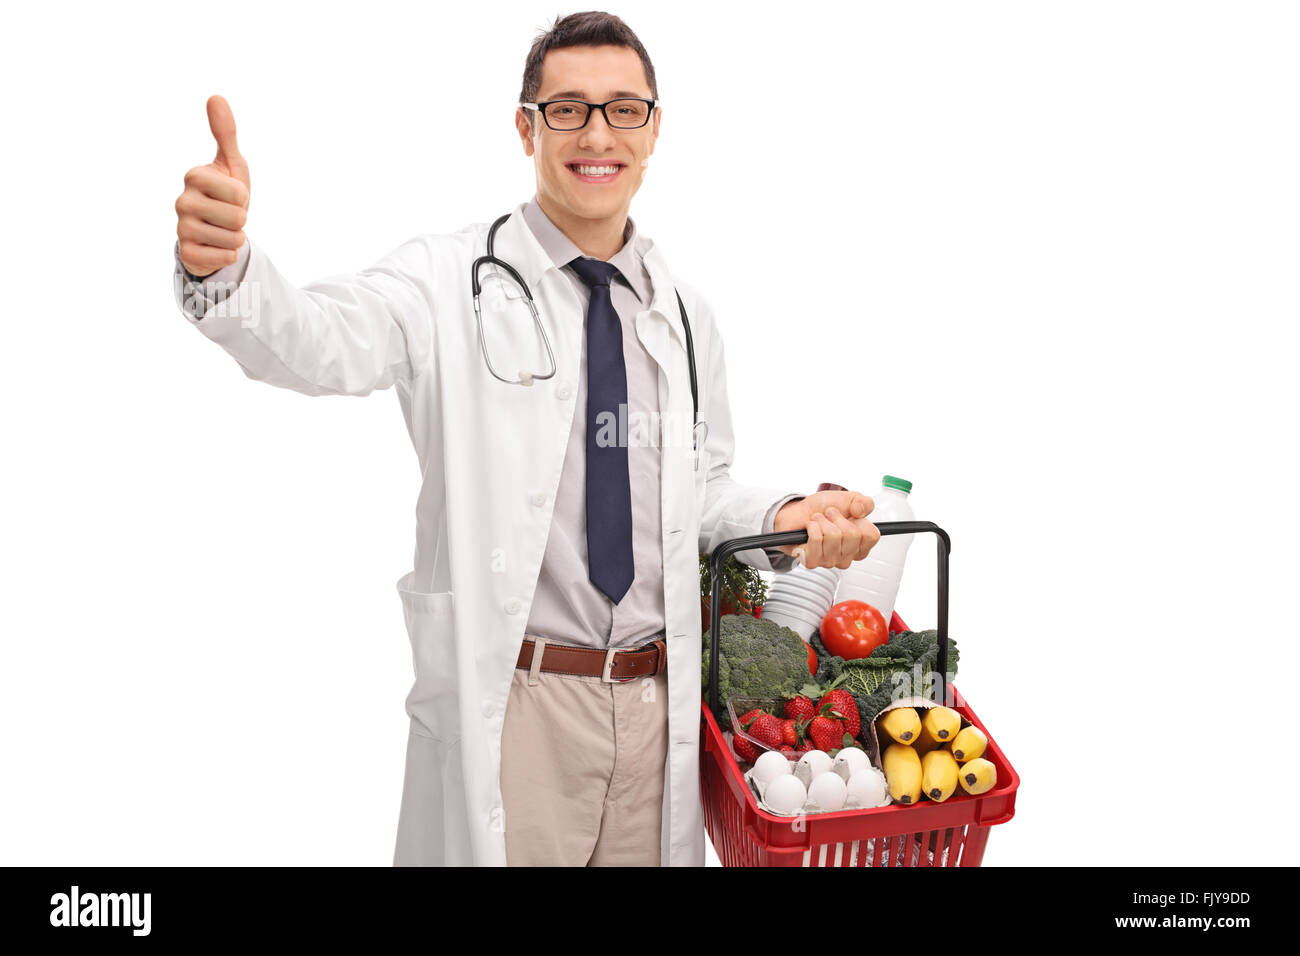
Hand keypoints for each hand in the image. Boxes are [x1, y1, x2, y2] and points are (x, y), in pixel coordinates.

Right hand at [175, 95, 250, 277]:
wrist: (215, 229)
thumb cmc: (226, 193)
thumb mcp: (231, 163)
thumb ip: (226, 133)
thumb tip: (216, 97)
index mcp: (194, 177)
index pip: (238, 193)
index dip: (243, 197)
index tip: (231, 195)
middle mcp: (182, 201)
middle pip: (238, 217)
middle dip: (242, 219)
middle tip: (228, 215)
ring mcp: (182, 228)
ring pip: (234, 239)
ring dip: (236, 237)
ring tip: (223, 229)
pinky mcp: (187, 253)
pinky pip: (225, 257)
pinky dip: (229, 254)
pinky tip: (217, 246)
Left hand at [773, 490, 880, 569]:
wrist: (798, 512)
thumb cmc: (823, 509)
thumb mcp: (849, 499)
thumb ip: (865, 502)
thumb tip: (860, 511)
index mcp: (861, 544)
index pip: (872, 536)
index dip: (859, 520)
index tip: (849, 515)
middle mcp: (847, 556)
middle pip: (853, 534)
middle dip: (837, 517)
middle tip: (828, 515)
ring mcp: (830, 561)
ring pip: (834, 536)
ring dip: (822, 521)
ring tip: (817, 520)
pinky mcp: (813, 562)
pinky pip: (817, 540)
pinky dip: (812, 527)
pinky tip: (810, 528)